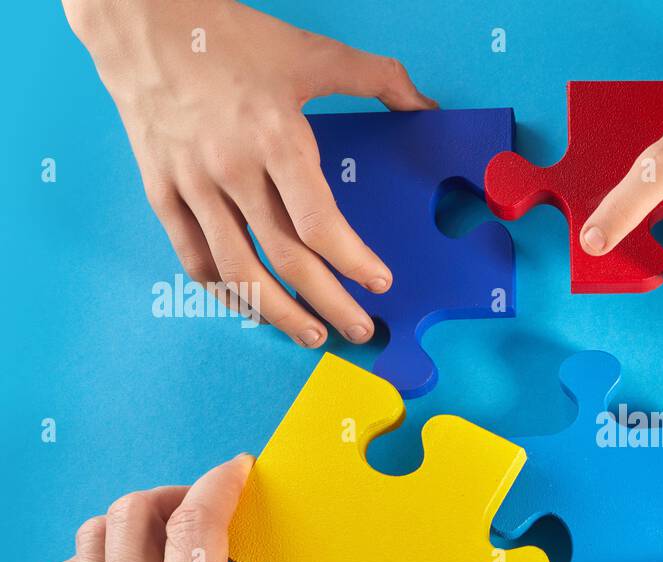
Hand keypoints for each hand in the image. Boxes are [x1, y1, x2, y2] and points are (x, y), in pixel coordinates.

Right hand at [63, 0, 437, 346]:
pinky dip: (224, 291)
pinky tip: (253, 307)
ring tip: (312, 335)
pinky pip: (193, 258)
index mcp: (275, 139)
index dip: (352, 261)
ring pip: (237, 271)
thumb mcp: (310, 53)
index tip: (379, 283)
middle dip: (330, 303)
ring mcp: (192, 185)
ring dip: (278, 313)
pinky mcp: (161, 192)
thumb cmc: (232, 39)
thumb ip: (376, 78)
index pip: (318, 223)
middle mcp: (232, 170)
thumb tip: (425, 104)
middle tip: (361, 329)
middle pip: (285, 259)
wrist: (144, 20)